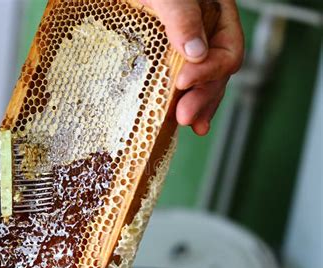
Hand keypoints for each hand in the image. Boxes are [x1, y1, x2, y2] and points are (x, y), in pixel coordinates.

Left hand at [139, 0, 243, 134]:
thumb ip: (183, 16)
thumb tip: (196, 54)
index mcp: (216, 14)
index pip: (228, 50)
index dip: (209, 71)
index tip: (183, 81)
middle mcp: (206, 33)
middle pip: (217, 73)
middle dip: (202, 97)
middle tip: (185, 117)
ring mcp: (189, 47)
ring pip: (203, 82)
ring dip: (197, 105)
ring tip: (189, 125)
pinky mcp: (168, 57)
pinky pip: (183, 80)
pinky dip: (184, 99)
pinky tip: (183, 117)